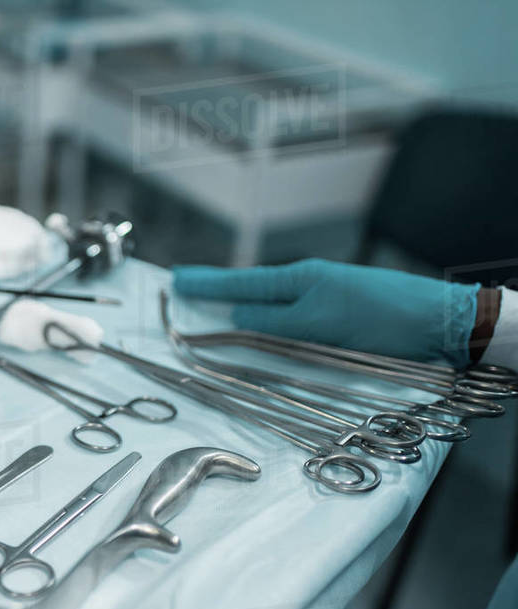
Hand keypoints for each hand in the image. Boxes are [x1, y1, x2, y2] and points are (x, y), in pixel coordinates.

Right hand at [174, 259, 479, 365]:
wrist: (439, 323)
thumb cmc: (380, 319)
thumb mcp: (319, 323)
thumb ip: (275, 322)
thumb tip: (239, 319)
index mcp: (300, 279)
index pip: (241, 284)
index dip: (207, 284)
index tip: (176, 279)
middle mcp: (308, 284)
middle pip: (251, 288)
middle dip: (216, 289)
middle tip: (183, 285)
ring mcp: (324, 298)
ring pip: (270, 301)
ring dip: (239, 302)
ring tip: (211, 301)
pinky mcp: (338, 315)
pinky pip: (288, 313)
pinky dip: (265, 315)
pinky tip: (260, 321)